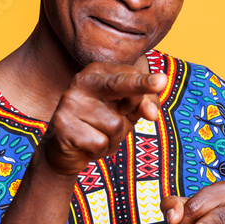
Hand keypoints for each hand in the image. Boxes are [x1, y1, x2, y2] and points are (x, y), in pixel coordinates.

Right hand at [40, 62, 165, 176]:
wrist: (65, 150)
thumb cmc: (101, 125)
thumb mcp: (127, 112)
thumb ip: (142, 105)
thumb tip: (151, 112)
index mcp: (98, 72)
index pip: (129, 73)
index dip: (146, 87)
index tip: (162, 82)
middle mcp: (81, 82)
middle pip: (118, 84)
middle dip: (140, 84)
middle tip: (161, 81)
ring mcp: (69, 102)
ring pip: (115, 124)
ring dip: (115, 138)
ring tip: (99, 135)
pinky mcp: (62, 125)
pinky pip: (100, 142)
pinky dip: (101, 150)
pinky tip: (87, 145)